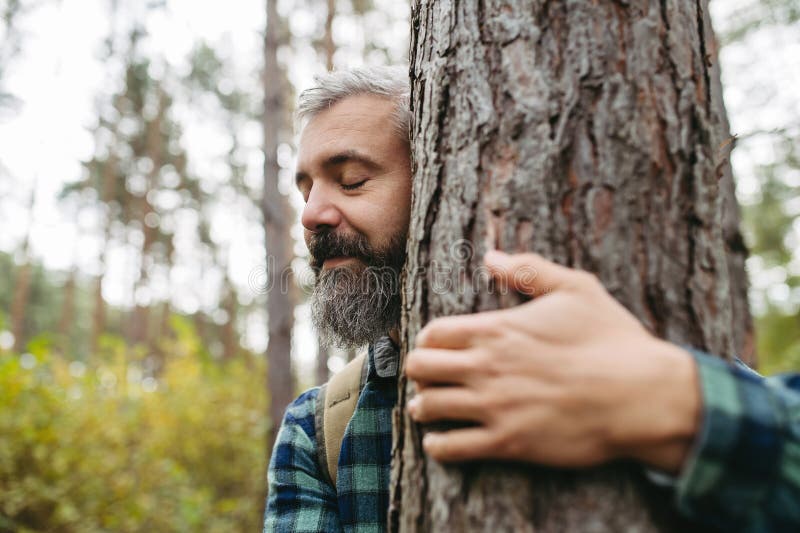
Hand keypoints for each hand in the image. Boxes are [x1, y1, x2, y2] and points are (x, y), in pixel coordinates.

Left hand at [405, 250, 700, 471]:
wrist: (643, 396)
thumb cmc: (613, 340)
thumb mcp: (576, 288)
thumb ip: (529, 270)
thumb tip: (492, 256)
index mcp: (496, 330)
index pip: (432, 333)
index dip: (428, 339)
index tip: (438, 347)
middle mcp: (485, 368)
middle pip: (419, 367)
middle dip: (420, 371)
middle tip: (431, 377)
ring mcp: (494, 407)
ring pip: (427, 407)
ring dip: (423, 407)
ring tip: (429, 408)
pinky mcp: (507, 443)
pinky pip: (450, 448)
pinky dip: (438, 445)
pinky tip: (442, 441)